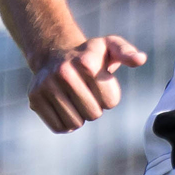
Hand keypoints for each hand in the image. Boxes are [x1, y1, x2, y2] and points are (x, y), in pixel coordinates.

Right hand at [27, 35, 146, 131]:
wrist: (55, 54)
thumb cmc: (90, 55)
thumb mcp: (111, 47)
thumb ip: (127, 52)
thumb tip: (140, 59)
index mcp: (85, 61)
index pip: (110, 101)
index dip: (110, 97)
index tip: (102, 84)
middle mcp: (63, 72)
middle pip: (93, 114)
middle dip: (96, 107)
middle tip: (89, 93)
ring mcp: (46, 86)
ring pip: (75, 123)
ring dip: (81, 116)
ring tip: (77, 99)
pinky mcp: (34, 99)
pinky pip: (59, 127)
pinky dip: (66, 123)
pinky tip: (66, 107)